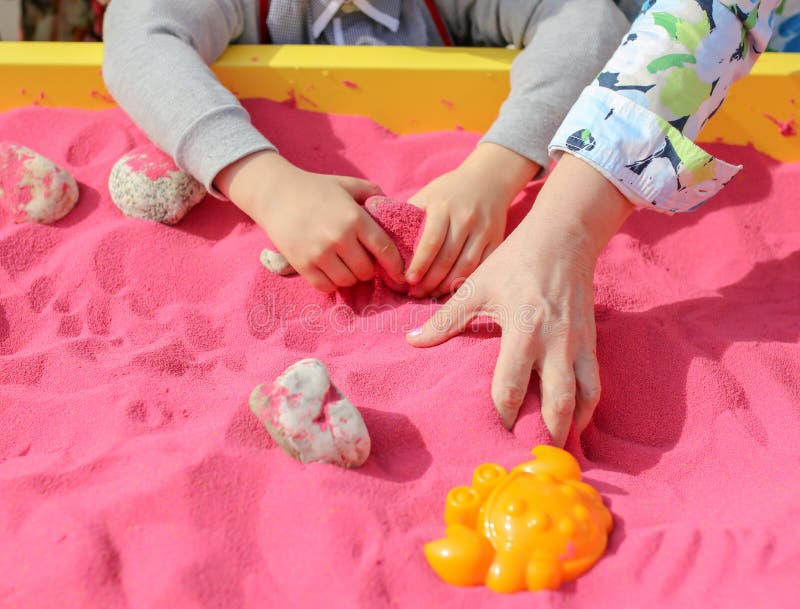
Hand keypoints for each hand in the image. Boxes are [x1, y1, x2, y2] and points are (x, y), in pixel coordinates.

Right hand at [215, 151, 403, 291]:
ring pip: (348, 281)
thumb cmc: (315, 188)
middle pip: (366, 270)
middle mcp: (339, 237)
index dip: (395, 265)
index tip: (400, 273)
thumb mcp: (347, 184)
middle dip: (369, 269)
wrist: (275, 193)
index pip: (384, 249)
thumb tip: (394, 207)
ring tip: (346, 266)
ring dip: (351, 277)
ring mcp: (319, 253)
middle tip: (363, 262)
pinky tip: (331, 271)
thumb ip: (373, 193)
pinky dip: (332, 283)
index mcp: (354, 218)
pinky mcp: (302, 264)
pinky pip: (326, 286)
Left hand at [405, 143, 538, 297]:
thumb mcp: (427, 194)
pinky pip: (481, 267)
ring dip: (446, 285)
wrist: (489, 179)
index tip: (408, 280)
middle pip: (447, 258)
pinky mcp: (496, 240)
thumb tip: (384, 240)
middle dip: (429, 281)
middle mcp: (466, 219)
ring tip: (431, 294)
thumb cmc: (449, 191)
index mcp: (444, 207)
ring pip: (465, 266)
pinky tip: (452, 289)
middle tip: (415, 293)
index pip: (431, 241)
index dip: (419, 264)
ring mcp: (483, 230)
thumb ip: (408, 215)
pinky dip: (466, 281)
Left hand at [407, 154, 634, 445]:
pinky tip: (575, 424)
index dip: (503, 415)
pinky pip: (595, 384)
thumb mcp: (476, 286)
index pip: (511, 385)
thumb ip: (444, 319)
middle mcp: (554, 343)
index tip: (492, 436)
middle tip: (529, 459)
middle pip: (556, 402)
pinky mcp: (591, 342)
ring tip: (555, 452)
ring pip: (583, 398)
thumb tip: (411, 341)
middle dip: (544, 434)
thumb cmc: (514, 262)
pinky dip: (587, 408)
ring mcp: (577, 345)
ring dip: (570, 428)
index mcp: (522, 330)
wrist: (563, 238)